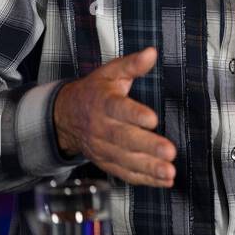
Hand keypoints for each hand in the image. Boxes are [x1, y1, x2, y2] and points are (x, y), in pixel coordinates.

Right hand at [52, 47, 176, 187]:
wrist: (64, 116)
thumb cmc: (95, 92)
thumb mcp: (110, 73)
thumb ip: (132, 65)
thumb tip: (151, 53)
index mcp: (104, 103)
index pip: (118, 109)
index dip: (135, 115)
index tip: (153, 119)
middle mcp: (101, 128)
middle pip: (124, 139)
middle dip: (148, 147)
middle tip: (170, 152)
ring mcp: (102, 148)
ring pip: (125, 160)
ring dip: (148, 168)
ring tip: (169, 172)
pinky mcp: (105, 162)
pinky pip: (124, 172)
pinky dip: (143, 179)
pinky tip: (163, 181)